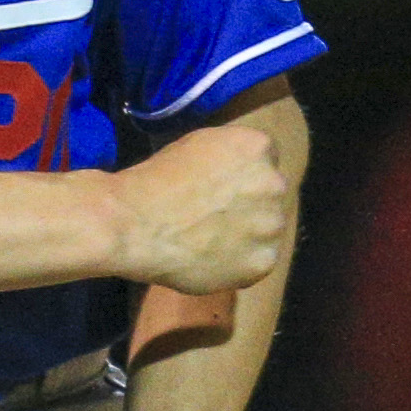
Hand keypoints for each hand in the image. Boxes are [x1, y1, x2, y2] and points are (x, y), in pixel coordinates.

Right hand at [111, 124, 287, 293]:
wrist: (135, 223)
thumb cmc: (155, 180)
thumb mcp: (197, 146)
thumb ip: (229, 158)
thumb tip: (238, 175)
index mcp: (258, 146)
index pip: (264, 161)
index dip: (242, 177)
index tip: (222, 189)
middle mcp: (275, 182)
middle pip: (271, 194)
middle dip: (250, 204)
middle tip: (216, 217)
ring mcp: (272, 224)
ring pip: (267, 230)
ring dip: (248, 235)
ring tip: (211, 242)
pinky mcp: (264, 261)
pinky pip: (259, 261)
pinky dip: (240, 264)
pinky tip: (212, 260)